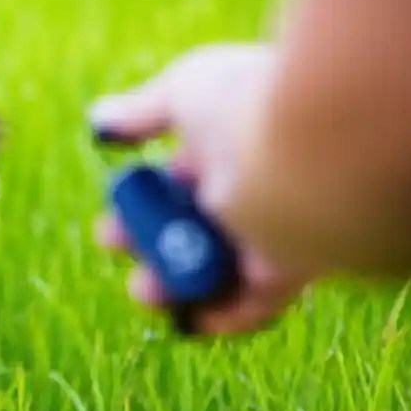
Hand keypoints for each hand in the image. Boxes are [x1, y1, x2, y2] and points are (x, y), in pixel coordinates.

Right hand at [90, 43, 310, 333]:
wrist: (310, 146)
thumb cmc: (243, 107)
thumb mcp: (182, 91)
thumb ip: (140, 110)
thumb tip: (100, 120)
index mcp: (231, 139)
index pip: (181, 173)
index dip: (143, 191)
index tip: (112, 201)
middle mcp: (254, 183)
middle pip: (193, 220)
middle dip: (148, 236)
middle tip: (113, 242)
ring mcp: (274, 227)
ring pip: (217, 264)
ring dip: (175, 281)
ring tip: (144, 290)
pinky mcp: (292, 268)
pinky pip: (255, 303)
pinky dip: (221, 316)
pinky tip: (188, 320)